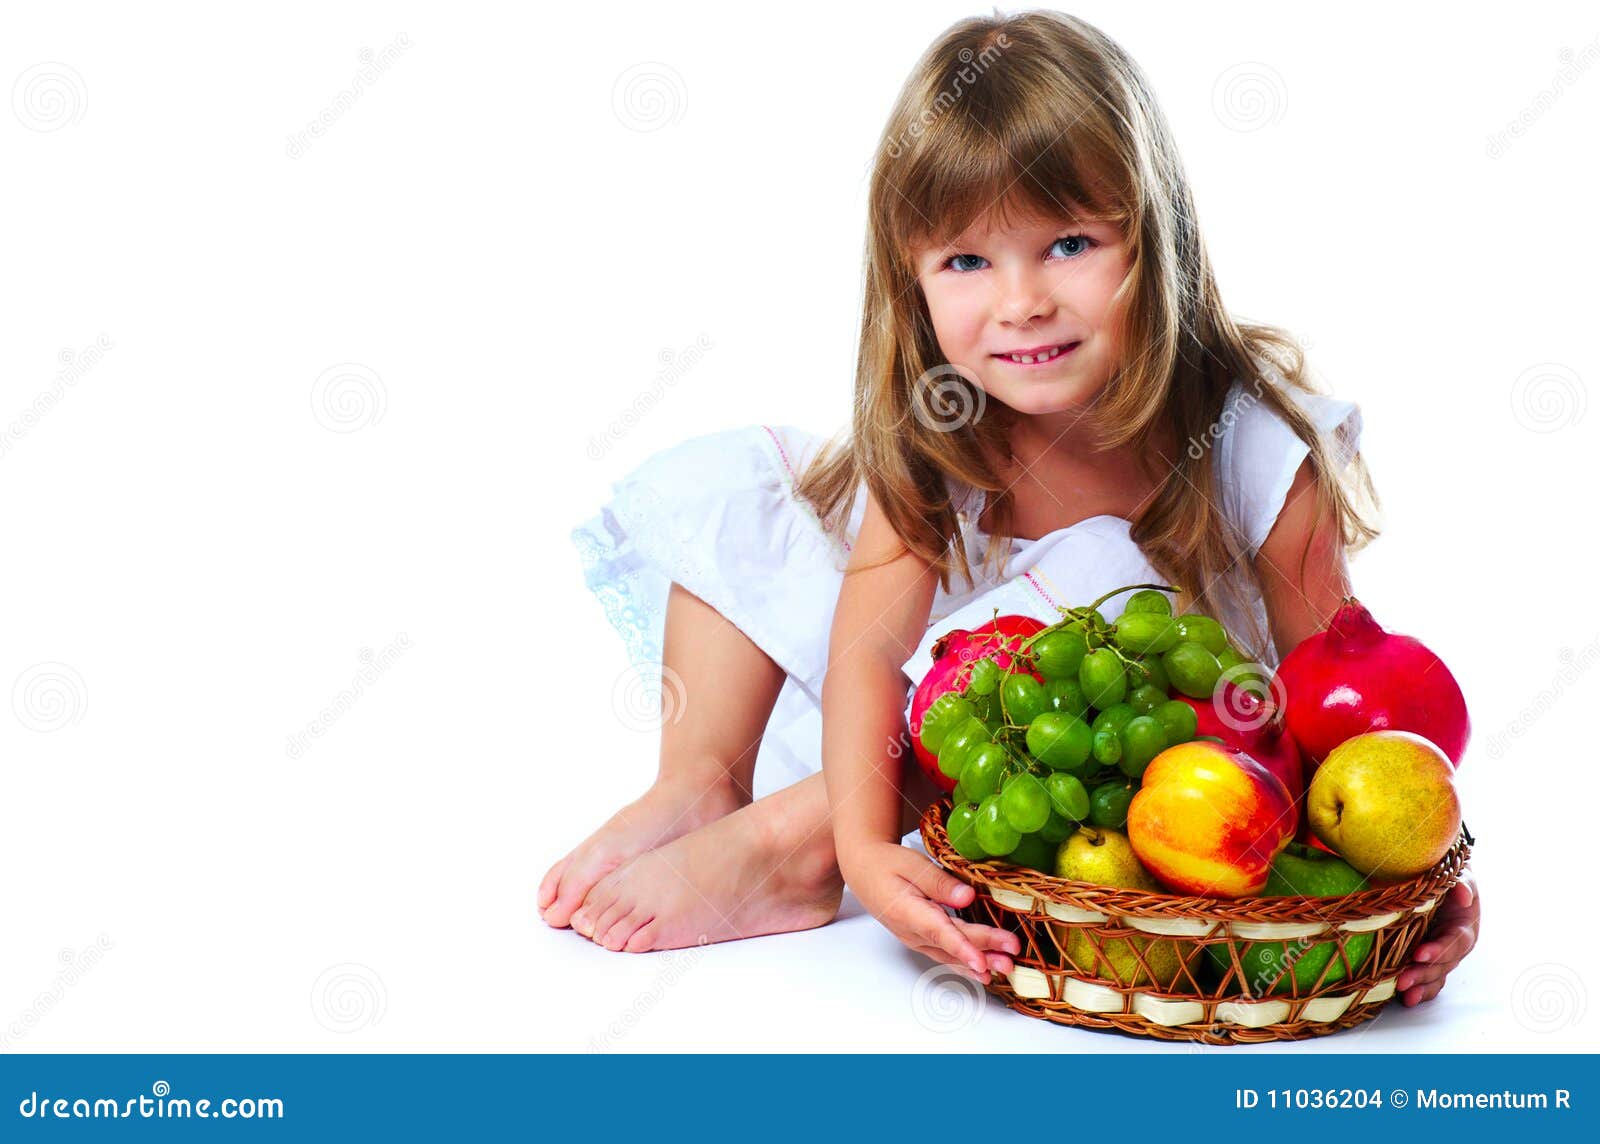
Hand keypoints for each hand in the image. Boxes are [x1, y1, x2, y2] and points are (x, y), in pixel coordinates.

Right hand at [842, 839, 1020, 983]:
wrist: (864, 871)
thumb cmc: (886, 864)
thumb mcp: (912, 865)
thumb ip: (940, 883)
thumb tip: (969, 897)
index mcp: (908, 911)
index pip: (940, 932)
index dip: (963, 948)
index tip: (982, 961)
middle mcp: (912, 932)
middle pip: (952, 944)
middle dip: (984, 950)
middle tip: (1011, 954)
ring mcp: (916, 939)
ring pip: (950, 954)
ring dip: (979, 962)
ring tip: (1005, 969)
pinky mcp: (922, 939)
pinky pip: (946, 954)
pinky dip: (965, 964)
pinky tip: (984, 972)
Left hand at [1397, 870, 1478, 1005]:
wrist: (1438, 880)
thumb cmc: (1448, 876)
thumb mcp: (1458, 873)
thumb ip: (1461, 882)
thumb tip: (1462, 894)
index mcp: (1465, 925)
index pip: (1454, 941)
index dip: (1439, 949)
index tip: (1420, 954)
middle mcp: (1456, 944)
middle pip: (1443, 964)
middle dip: (1424, 973)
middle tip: (1403, 980)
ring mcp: (1444, 955)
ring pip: (1436, 975)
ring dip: (1420, 985)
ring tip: (1403, 993)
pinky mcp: (1432, 960)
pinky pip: (1430, 980)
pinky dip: (1421, 990)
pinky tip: (1406, 1000)